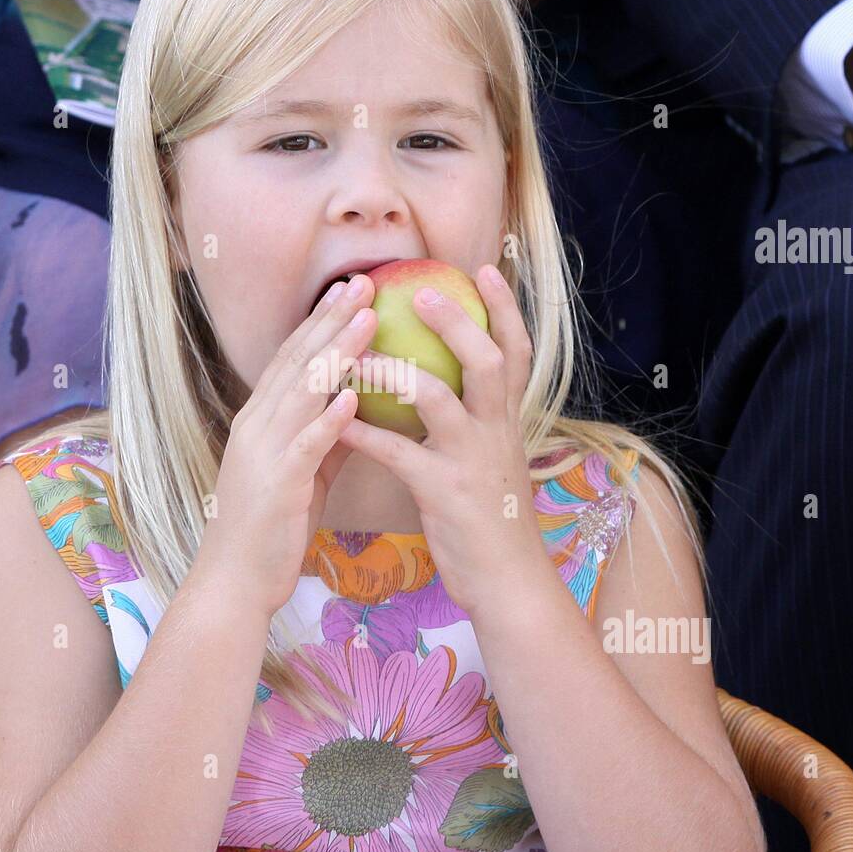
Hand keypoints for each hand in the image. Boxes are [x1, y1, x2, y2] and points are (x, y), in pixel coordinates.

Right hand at [195, 273, 377, 617]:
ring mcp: (264, 452)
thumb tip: (356, 403)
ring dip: (336, 353)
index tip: (353, 288)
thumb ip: (325, 435)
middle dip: (332, 318)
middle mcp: (257, 425)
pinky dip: (329, 418)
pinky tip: (352, 395)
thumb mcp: (302, 471)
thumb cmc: (271, 527)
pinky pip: (306, 445)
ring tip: (368, 319)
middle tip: (365, 281)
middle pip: (298, 361)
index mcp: (261, 419)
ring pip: (303, 392)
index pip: (294, 357)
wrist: (236, 580)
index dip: (323, 320)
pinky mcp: (278, 485)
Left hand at [338, 263, 541, 616]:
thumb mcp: (494, 460)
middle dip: (456, 320)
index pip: (517, 351)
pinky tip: (335, 421)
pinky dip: (364, 433)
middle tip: (421, 288)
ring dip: (395, 369)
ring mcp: (472, 460)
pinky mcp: (445, 493)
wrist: (508, 582)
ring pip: (438, 397)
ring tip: (358, 351)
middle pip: (487, 359)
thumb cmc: (492, 521)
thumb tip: (453, 387)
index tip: (484, 269)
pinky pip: (399, 453)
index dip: (505, 309)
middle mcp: (496, 431)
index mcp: (507, 420)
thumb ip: (478, 422)